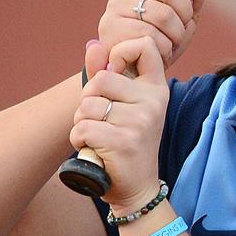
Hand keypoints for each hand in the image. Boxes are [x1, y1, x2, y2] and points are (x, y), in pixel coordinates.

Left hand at [71, 36, 167, 213]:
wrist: (137, 189)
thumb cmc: (126, 144)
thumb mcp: (123, 106)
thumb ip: (108, 73)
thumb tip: (93, 45)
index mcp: (156, 89)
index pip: (144, 46)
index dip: (120, 52)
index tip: (114, 73)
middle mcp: (153, 102)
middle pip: (101, 79)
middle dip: (88, 100)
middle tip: (100, 119)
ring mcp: (140, 122)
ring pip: (87, 106)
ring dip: (81, 123)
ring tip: (97, 136)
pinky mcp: (124, 141)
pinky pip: (82, 127)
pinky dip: (79, 139)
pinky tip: (93, 148)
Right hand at [99, 0, 226, 68]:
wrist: (139, 70)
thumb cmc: (164, 37)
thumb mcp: (187, 11)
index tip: (187, 3)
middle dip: (184, 13)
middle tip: (179, 27)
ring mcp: (114, 4)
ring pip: (163, 15)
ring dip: (175, 35)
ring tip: (168, 42)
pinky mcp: (110, 28)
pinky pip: (150, 36)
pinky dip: (163, 49)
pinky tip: (156, 52)